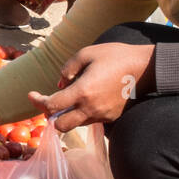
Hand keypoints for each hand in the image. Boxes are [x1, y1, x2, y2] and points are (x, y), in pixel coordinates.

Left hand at [31, 43, 155, 132]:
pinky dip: (82, 113)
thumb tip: (59, 85)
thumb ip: (67, 68)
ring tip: (70, 97)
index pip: (52, 106)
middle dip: (51, 116)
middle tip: (50, 102)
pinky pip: (90, 120)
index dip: (37, 102)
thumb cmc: (116, 56)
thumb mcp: (87, 53)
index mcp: (83, 92)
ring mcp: (102, 115)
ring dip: (67, 115)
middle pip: (60, 126)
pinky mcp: (111, 118)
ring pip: (75, 124)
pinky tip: (87, 98)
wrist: (146, 68)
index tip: (31, 95)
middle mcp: (91, 108)